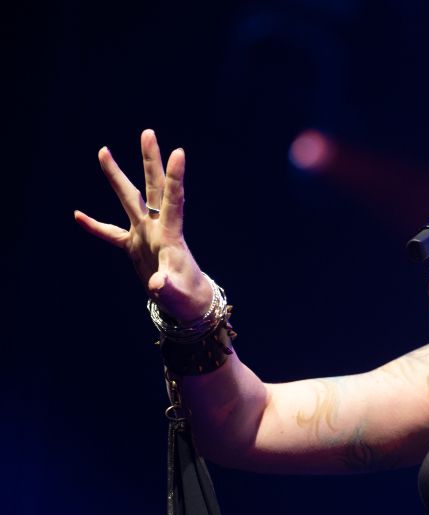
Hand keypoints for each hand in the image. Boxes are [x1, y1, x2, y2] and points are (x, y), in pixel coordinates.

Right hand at [74, 129, 210, 321]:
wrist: (188, 305)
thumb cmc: (187, 299)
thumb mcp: (177, 294)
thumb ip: (167, 288)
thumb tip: (156, 284)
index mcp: (171, 235)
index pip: (174, 200)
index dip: (175, 177)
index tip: (178, 152)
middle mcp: (158, 228)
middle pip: (153, 189)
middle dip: (150, 162)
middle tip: (148, 133)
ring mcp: (145, 235)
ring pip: (130, 200)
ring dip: (117, 177)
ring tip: (103, 151)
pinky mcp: (135, 247)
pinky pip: (111, 233)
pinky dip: (95, 226)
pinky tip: (78, 215)